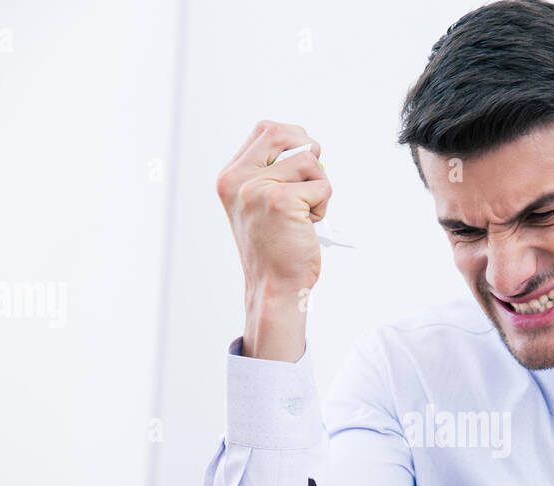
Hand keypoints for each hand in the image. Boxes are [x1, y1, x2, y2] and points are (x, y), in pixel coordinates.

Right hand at [216, 121, 331, 360]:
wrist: (273, 286)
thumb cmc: (275, 248)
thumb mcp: (259, 204)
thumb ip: (270, 172)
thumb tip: (305, 144)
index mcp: (231, 178)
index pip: (265, 130)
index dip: (292, 139)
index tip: (301, 162)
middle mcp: (238, 180)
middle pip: (284, 133)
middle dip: (308, 151)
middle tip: (312, 179)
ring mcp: (257, 189)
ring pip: (309, 160)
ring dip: (318, 186)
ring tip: (306, 213)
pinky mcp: (281, 201)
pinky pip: (321, 186)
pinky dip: (323, 205)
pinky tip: (308, 225)